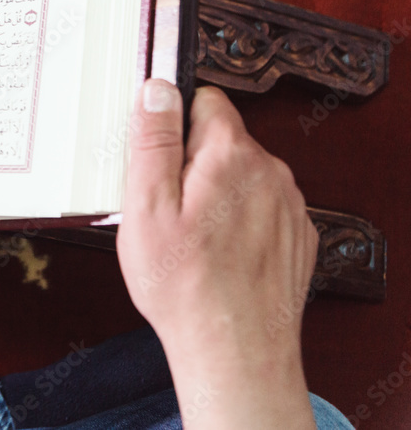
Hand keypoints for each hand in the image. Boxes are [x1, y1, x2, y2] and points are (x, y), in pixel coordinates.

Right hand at [117, 80, 317, 428]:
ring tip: (190, 238)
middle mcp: (270, 172)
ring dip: (214, 193)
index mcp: (230, 155)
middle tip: (164, 209)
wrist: (236, 351)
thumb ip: (153, 141)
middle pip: (221, 140)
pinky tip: (216, 254)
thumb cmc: (186, 287)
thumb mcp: (146, 207)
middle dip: (189, 162)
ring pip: (240, 175)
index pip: (203, 99)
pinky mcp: (295, 235)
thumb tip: (158, 89)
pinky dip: (237, 220)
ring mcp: (288, 205)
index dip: (171, 125)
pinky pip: (259, 207)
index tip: (155, 156)